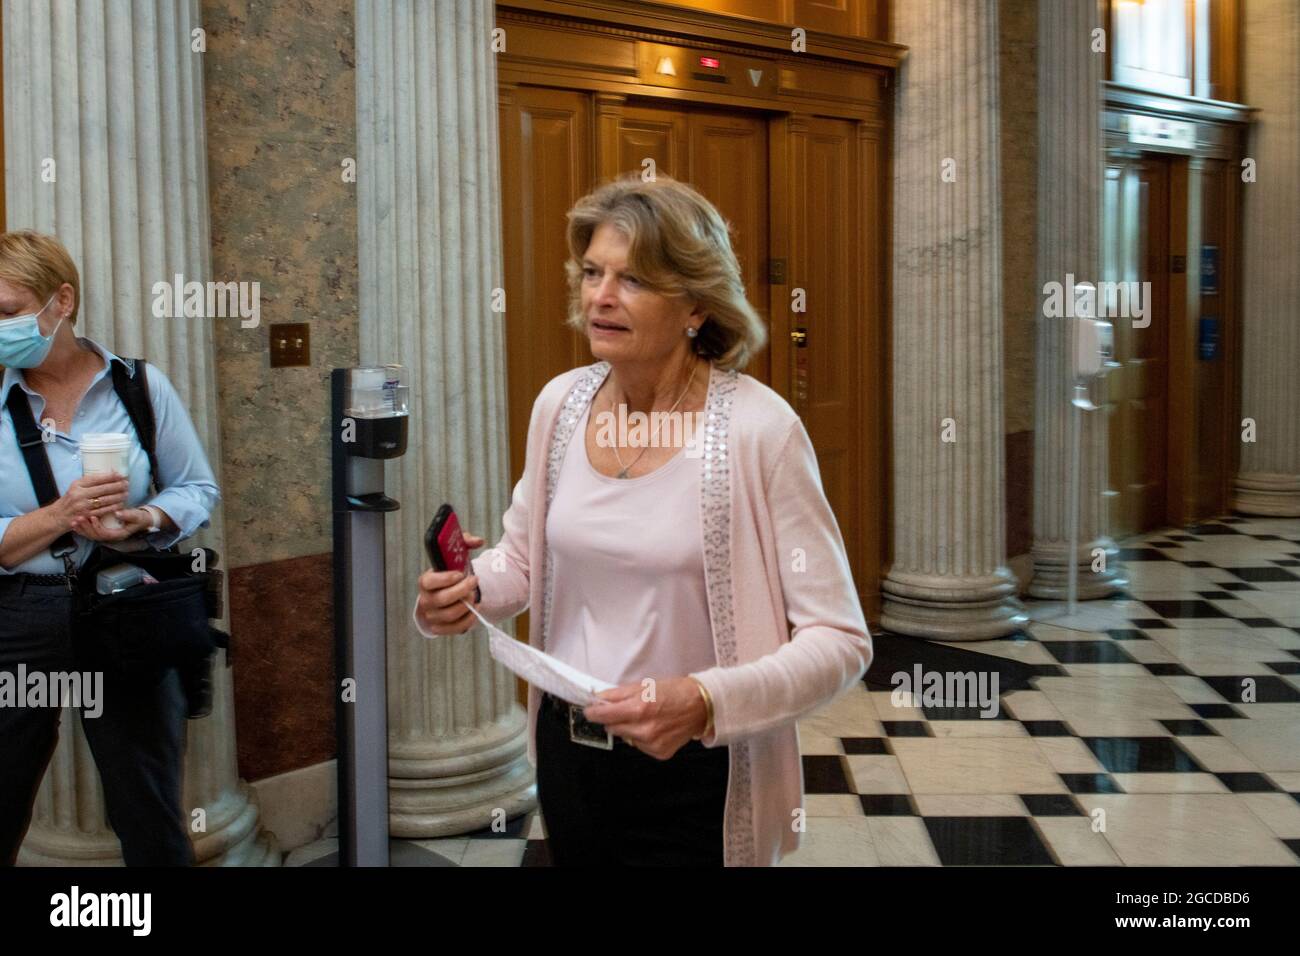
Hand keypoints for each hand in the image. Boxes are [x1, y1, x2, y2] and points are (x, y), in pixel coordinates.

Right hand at [53, 473, 128, 531]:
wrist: (58, 516)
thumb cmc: (70, 499)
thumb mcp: (76, 487)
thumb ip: (90, 481)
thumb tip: (110, 473)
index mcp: (77, 485)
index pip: (96, 479)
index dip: (110, 477)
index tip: (121, 475)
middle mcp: (79, 494)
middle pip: (103, 489)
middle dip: (117, 486)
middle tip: (127, 484)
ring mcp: (83, 506)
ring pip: (105, 500)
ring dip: (118, 497)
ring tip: (126, 493)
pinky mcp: (87, 516)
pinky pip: (103, 510)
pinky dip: (113, 507)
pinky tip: (120, 504)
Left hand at [70, 507, 152, 542]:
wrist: (140, 520)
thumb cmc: (139, 518)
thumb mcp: (136, 516)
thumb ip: (127, 515)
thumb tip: (117, 513)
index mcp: (118, 534)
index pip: (104, 533)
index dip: (97, 526)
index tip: (93, 516)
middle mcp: (110, 537)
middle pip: (94, 536)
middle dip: (85, 527)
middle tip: (78, 518)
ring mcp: (105, 534)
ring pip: (90, 535)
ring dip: (81, 528)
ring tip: (74, 520)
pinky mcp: (101, 531)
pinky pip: (89, 532)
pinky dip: (81, 528)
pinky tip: (75, 522)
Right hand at [415, 532, 484, 633]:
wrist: (444, 595)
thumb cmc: (449, 575)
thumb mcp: (454, 556)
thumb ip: (464, 543)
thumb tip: (478, 541)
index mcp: (425, 582)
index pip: (429, 582)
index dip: (445, 579)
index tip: (460, 574)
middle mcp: (426, 600)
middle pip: (442, 599)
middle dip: (462, 590)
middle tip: (474, 582)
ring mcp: (432, 616)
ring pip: (451, 614)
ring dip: (467, 604)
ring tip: (474, 595)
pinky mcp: (440, 628)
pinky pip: (456, 628)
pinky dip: (469, 619)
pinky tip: (475, 608)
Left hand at [583, 676, 708, 759]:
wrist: (701, 706)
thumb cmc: (675, 692)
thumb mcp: (645, 686)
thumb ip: (618, 694)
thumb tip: (598, 698)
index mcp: (639, 708)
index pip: (604, 715)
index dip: (593, 712)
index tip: (590, 711)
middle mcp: (644, 729)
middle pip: (612, 728)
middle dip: (614, 719)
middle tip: (626, 710)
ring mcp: (652, 744)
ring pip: (626, 738)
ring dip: (629, 729)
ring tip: (646, 718)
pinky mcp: (659, 753)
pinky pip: (640, 746)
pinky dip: (642, 738)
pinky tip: (655, 728)